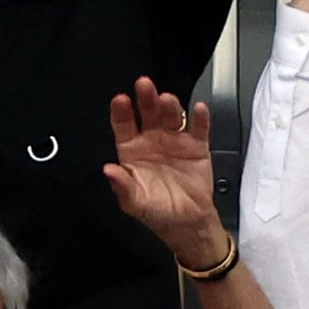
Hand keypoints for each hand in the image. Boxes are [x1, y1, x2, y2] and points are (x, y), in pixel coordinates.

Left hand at [103, 79, 228, 269]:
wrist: (187, 223)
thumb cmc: (157, 212)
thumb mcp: (134, 202)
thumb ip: (122, 185)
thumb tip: (108, 170)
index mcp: (132, 152)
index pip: (124, 127)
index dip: (122, 113)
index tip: (120, 100)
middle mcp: (153, 142)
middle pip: (148, 114)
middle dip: (146, 99)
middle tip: (144, 85)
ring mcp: (176, 142)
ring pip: (172, 117)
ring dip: (170, 106)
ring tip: (167, 100)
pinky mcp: (197, 146)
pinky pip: (199, 128)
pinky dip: (200, 118)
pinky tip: (198, 109)